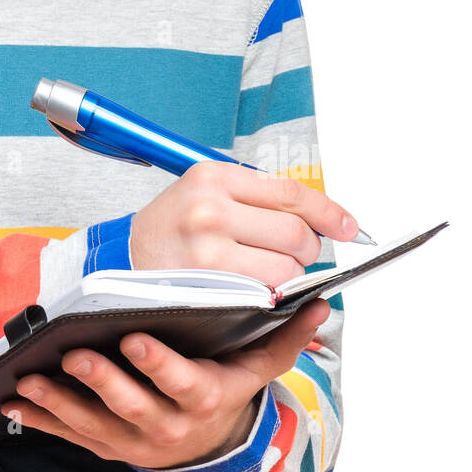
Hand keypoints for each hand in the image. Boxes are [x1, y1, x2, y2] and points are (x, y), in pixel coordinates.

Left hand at [0, 298, 330, 467]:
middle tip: (75, 354)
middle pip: (131, 404)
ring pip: (93, 423)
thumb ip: (285, 334)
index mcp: (201, 396)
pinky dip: (40, 419)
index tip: (135, 339)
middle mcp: (167, 422)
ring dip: (59, 401)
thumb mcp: (258, 365)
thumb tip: (321, 302)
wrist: (211, 445)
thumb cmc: (226, 386)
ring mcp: (132, 438)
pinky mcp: (105, 443)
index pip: (181, 380)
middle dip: (101, 381)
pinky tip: (15, 399)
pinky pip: (69, 435)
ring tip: (30, 377)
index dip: (157, 364)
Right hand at [130, 159, 358, 286]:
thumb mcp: (206, 193)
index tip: (349, 226)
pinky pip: (264, 294)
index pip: (290, 192)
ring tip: (265, 273)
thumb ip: (258, 197)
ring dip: (288, 277)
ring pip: (285, 268)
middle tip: (294, 255)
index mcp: (214, 176)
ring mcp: (207, 248)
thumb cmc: (172, 227)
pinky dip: (271, 296)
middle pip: (296, 232)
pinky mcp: (206, 284)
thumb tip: (321, 217)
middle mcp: (210, 207)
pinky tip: (256, 289)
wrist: (122, 258)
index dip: (328, 212)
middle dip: (307, 250)